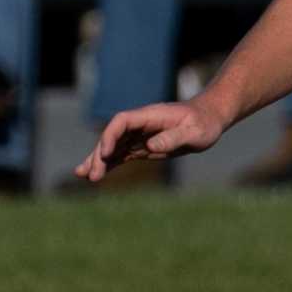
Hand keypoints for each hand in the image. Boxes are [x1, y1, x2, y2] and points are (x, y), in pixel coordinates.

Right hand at [74, 96, 227, 179]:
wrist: (208, 120)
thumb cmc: (204, 124)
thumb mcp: (194, 132)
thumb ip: (174, 137)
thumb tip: (150, 146)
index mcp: (150, 116)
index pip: (122, 121)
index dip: (110, 135)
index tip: (105, 153)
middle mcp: (140, 124)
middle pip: (113, 136)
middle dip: (100, 155)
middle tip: (91, 175)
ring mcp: (139, 136)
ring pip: (113, 147)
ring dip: (98, 161)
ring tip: (83, 176)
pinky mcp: (141, 147)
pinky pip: (120, 155)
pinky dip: (108, 164)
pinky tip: (95, 175)